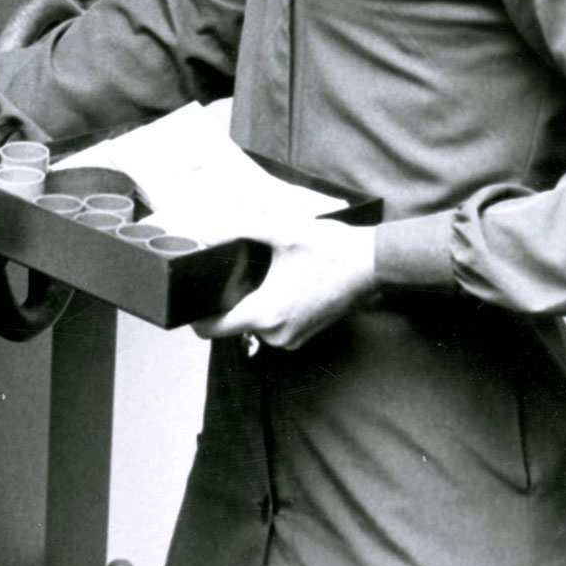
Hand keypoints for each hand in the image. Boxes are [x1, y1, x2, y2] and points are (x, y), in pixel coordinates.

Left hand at [194, 223, 378, 349]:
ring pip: (253, 325)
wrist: (372, 263)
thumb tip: (205, 227)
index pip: (212, 329)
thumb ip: (239, 227)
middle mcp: (276, 334)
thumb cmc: (330, 248)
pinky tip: (278, 283)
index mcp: (265, 314)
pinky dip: (269, 309)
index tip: (193, 297)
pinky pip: (273, 326)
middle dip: (228, 302)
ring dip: (251, 304)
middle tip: (235, 273)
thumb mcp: (280, 229)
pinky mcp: (304, 335)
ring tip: (260, 274)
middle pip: (232, 325)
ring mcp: (292, 338)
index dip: (197, 315)